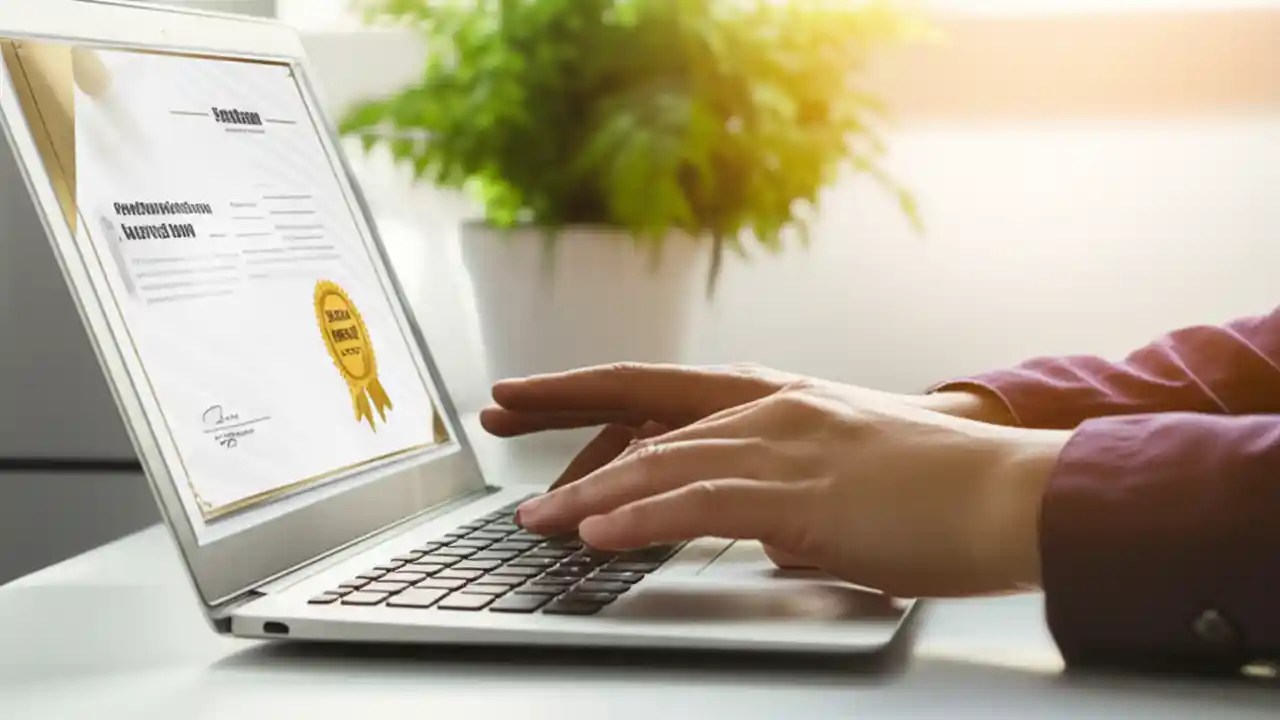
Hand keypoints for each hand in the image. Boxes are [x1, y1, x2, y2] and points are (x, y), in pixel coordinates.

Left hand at [482, 363, 1014, 488]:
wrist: (1011, 491)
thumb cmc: (939, 487)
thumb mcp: (847, 470)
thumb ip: (785, 487)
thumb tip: (748, 521)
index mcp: (778, 398)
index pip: (660, 390)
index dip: (588, 391)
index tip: (531, 393)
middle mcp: (771, 410)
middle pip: (643, 418)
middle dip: (563, 426)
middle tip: (498, 421)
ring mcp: (784, 448)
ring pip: (661, 464)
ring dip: (589, 496)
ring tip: (534, 521)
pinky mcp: (801, 497)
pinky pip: (700, 505)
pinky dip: (640, 522)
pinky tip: (597, 537)